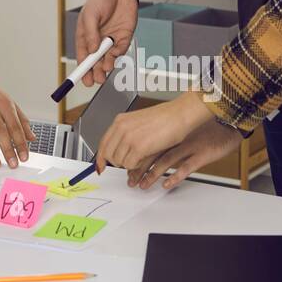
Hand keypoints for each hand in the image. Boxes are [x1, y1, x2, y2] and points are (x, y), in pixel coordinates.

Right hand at [75, 0, 138, 85]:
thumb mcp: (90, 14)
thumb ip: (91, 33)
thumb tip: (92, 51)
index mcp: (85, 37)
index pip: (83, 57)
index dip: (82, 70)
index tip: (83, 80)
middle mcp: (98, 41)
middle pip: (96, 62)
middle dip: (96, 72)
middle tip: (97, 80)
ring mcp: (111, 40)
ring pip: (109, 59)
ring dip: (107, 65)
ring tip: (106, 67)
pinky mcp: (124, 37)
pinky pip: (121, 49)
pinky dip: (118, 53)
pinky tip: (115, 52)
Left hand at [95, 92, 215, 173]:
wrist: (180, 115)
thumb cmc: (165, 118)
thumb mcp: (138, 121)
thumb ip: (125, 132)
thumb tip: (117, 148)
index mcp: (120, 121)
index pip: (103, 143)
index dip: (101, 158)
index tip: (101, 166)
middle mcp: (121, 128)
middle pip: (109, 155)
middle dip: (118, 162)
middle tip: (130, 161)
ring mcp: (129, 138)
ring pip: (119, 162)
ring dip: (130, 163)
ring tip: (142, 155)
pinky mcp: (139, 147)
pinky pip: (130, 165)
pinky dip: (137, 165)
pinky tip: (146, 157)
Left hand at [128, 119, 242, 190]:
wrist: (230, 122)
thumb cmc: (209, 127)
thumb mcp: (187, 128)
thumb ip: (171, 136)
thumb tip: (153, 147)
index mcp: (173, 131)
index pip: (148, 144)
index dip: (136, 157)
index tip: (127, 168)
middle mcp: (178, 138)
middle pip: (153, 153)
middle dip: (139, 169)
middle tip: (130, 180)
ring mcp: (190, 146)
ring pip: (166, 161)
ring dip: (152, 175)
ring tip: (142, 185)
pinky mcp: (203, 154)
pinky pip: (186, 167)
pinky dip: (175, 176)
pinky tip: (166, 184)